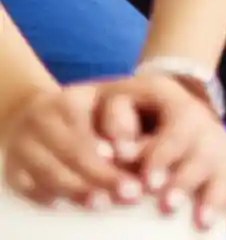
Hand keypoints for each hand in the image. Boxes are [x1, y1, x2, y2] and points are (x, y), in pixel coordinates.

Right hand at [0, 83, 141, 207]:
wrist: (37, 112)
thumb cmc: (87, 110)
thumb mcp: (108, 102)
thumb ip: (123, 126)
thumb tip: (136, 158)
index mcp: (69, 101)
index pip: (94, 129)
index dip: (111, 153)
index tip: (131, 170)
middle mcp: (41, 120)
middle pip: (73, 154)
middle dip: (103, 177)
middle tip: (130, 193)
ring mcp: (23, 144)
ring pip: (50, 174)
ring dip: (79, 191)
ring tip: (103, 203)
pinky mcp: (12, 167)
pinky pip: (29, 186)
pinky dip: (49, 196)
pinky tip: (70, 202)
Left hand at [93, 75, 225, 232]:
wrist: (179, 111)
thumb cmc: (141, 111)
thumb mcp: (126, 100)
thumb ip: (115, 120)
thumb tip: (109, 150)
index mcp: (181, 111)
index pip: (174, 134)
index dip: (160, 156)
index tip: (147, 182)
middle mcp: (206, 133)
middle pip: (201, 158)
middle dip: (185, 182)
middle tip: (167, 204)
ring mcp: (221, 154)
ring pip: (223, 176)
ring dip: (213, 200)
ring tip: (202, 222)